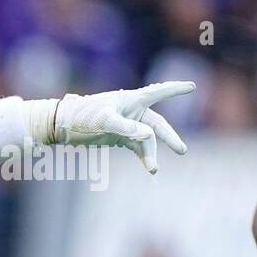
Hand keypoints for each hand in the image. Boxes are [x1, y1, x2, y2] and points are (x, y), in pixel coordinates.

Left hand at [52, 81, 193, 173]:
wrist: (64, 125)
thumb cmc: (83, 115)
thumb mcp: (104, 120)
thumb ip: (126, 127)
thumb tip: (148, 135)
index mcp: (131, 99)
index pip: (158, 92)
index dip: (175, 90)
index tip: (191, 87)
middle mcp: (134, 111)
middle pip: (158, 125)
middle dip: (169, 138)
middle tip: (181, 150)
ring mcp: (128, 125)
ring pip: (148, 140)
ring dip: (151, 154)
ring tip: (153, 169)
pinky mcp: (121, 137)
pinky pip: (138, 147)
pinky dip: (144, 157)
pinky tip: (151, 168)